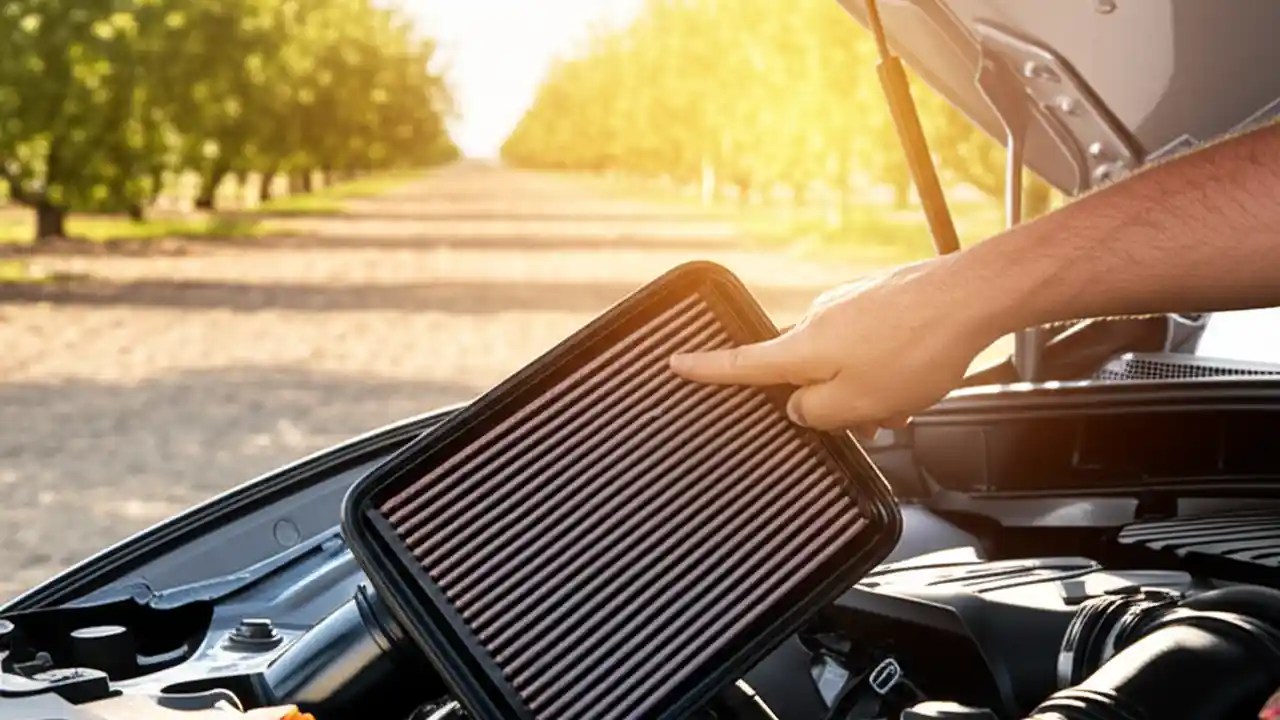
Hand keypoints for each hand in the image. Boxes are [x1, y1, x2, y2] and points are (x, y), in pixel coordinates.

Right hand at [670, 259, 998, 432]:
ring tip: (907, 402)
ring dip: (868, 389)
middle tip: (874, 422)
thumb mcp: (858, 401)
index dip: (705, 369)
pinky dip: (885, 368)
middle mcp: (818, 320)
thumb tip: (798, 407)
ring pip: (843, 362)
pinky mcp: (878, 300)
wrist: (971, 296)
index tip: (675, 363)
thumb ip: (815, 413)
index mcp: (803, 348)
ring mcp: (849, 306)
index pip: (740, 364)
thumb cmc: (917, 348)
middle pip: (804, 373)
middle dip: (833, 403)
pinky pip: (868, 344)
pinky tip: (917, 377)